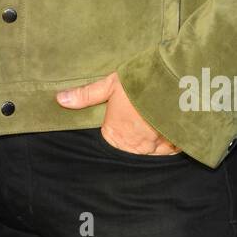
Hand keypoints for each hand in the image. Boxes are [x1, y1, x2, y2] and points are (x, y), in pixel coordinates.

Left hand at [56, 72, 180, 154]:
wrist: (176, 83)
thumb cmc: (140, 83)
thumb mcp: (110, 84)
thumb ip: (86, 95)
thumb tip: (60, 100)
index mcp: (116, 133)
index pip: (110, 140)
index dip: (115, 129)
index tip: (122, 119)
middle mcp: (135, 146)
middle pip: (130, 149)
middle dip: (133, 137)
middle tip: (139, 121)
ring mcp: (155, 148)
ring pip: (148, 151)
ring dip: (149, 141)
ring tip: (152, 127)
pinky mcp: (174, 146)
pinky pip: (168, 153)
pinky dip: (168, 145)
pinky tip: (168, 133)